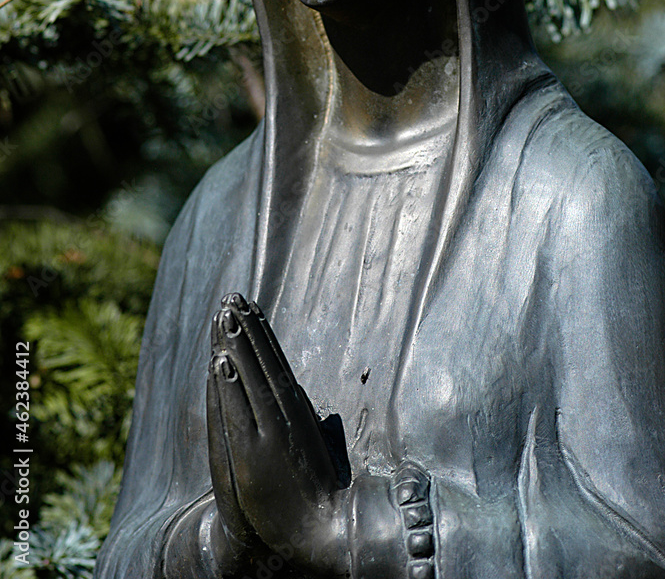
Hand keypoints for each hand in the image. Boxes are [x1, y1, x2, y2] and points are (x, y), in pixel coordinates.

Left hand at [209, 293, 349, 576]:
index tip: (247, 306)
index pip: (276, 361)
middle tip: (230, 297)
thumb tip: (310, 406)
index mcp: (298, 410)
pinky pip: (238, 412)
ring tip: (223, 316)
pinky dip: (229, 386)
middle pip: (263, 362)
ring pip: (250, 380)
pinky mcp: (254, 454)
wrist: (323, 529)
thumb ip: (308, 423)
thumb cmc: (318, 491)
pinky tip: (220, 362)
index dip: (260, 333)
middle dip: (245, 329)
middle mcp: (286, 415)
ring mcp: (270, 433)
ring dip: (236, 346)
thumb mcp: (314, 447)